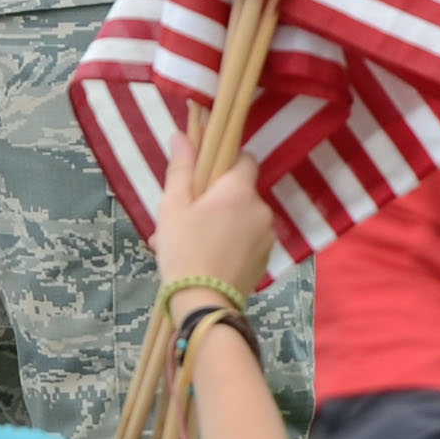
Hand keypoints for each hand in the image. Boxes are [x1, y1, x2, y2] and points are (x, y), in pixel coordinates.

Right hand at [149, 152, 278, 310]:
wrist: (203, 302)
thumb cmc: (183, 249)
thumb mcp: (173, 206)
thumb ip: (180, 168)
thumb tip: (182, 136)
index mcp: (239, 190)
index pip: (244, 158)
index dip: (225, 162)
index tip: (204, 174)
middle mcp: (260, 208)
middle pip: (240, 191)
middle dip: (216, 198)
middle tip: (186, 216)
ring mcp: (267, 235)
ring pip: (242, 217)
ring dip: (221, 222)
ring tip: (189, 242)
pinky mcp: (265, 258)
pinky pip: (247, 240)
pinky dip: (230, 242)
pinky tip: (205, 257)